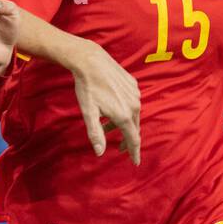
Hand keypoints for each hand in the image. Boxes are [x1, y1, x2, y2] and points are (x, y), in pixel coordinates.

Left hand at [70, 42, 140, 164]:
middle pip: (134, 128)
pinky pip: (132, 103)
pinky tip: (111, 108)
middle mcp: (133, 105)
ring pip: (133, 115)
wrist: (91, 61)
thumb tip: (100, 152)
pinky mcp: (133, 85)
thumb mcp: (88, 113)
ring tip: (106, 125)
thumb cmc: (87, 88)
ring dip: (123, 123)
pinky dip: (124, 110)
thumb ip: (95, 133)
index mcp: (124, 115)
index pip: (133, 139)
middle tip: (119, 147)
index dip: (134, 152)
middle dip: (127, 139)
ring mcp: (135, 94)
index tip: (135, 162)